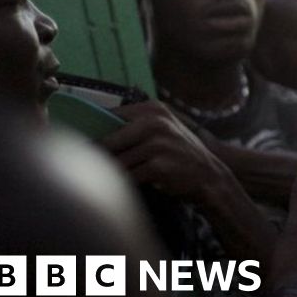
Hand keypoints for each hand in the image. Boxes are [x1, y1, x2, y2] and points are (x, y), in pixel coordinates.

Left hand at [100, 101, 228, 203]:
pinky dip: (123, 183)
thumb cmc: (179, 154)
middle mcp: (155, 122)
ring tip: (111, 179)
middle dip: (99, 156)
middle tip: (91, 166)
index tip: (86, 144)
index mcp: (153, 109)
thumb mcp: (163, 130)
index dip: (94, 131)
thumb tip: (92, 135)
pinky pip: (128, 176)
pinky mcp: (158, 166)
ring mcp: (158, 144)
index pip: (110, 116)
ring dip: (112, 173)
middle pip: (109, 140)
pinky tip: (126, 187)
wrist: (210, 177)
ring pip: (117, 161)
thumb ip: (134, 126)